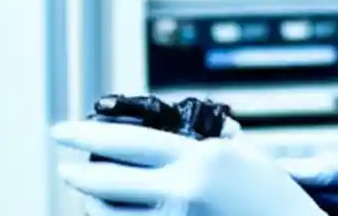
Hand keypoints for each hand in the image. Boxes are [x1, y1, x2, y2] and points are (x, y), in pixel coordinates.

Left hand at [52, 120, 322, 215]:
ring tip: (88, 191)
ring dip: (94, 203)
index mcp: (200, 159)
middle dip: (79, 172)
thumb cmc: (274, 197)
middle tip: (63, 163)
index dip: (89, 136)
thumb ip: (202, 148)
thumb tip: (162, 141)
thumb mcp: (243, 159)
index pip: (130, 142)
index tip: (63, 130)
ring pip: (113, 215)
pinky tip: (113, 212)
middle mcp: (185, 192)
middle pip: (111, 181)